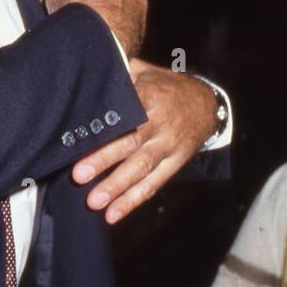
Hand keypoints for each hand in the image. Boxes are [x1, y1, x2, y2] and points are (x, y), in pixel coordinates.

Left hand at [69, 59, 216, 223]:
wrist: (207, 104)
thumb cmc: (164, 86)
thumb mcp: (144, 72)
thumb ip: (118, 75)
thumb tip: (83, 74)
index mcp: (150, 97)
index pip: (123, 113)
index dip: (103, 127)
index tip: (79, 138)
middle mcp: (160, 124)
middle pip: (131, 143)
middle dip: (104, 161)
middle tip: (79, 176)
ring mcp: (169, 146)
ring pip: (142, 169)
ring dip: (118, 187)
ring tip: (95, 203)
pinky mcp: (175, 164)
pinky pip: (153, 184)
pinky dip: (133, 201)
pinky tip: (113, 215)